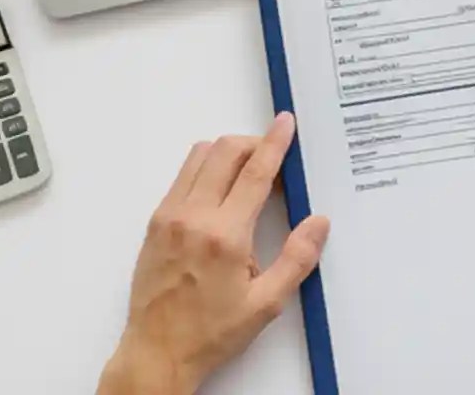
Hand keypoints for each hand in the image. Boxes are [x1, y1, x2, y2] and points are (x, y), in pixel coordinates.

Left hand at [98, 113, 330, 394]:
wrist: (157, 351)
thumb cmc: (213, 332)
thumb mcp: (266, 303)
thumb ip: (297, 259)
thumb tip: (319, 222)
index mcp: (225, 236)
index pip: (254, 173)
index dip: (274, 143)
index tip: (285, 123)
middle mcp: (192, 217)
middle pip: (224, 152)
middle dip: (253, 143)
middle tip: (273, 154)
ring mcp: (168, 216)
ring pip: (198, 157)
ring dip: (227, 152)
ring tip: (248, 170)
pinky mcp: (155, 222)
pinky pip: (182, 176)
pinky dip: (205, 168)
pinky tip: (221, 190)